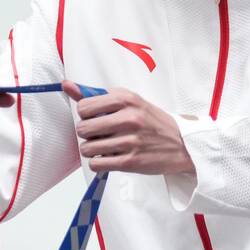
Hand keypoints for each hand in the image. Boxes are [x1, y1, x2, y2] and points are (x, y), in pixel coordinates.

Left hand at [64, 82, 196, 176]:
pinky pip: (96, 164)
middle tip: (101, 134)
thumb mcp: (129, 101)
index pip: (83, 107)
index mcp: (126, 99)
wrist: (182, 144)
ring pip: (87, 148)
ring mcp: (130, 141)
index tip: (96, 118)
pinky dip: (99, 162)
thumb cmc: (152, 121)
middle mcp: (128, 118)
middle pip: (82, 128)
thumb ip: (97, 95)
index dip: (86, 115)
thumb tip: (66, 85)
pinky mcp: (130, 161)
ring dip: (93, 149)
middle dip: (88, 134)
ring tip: (106, 146)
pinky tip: (110, 157)